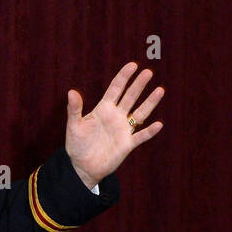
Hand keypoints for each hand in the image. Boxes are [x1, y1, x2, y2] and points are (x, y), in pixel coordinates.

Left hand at [64, 62, 163, 187]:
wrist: (82, 166)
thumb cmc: (77, 145)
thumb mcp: (74, 126)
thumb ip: (74, 109)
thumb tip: (71, 92)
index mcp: (104, 109)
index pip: (116, 89)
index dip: (124, 77)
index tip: (133, 65)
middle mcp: (116, 116)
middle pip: (130, 97)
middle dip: (139, 84)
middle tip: (148, 72)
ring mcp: (123, 129)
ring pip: (139, 113)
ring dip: (149, 103)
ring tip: (160, 90)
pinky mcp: (127, 144)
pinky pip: (141, 136)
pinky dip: (149, 131)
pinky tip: (158, 124)